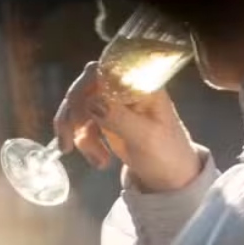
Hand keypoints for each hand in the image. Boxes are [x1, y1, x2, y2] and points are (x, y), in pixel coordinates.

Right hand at [53, 62, 200, 191]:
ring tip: (99, 162)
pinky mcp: (103, 115)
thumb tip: (90, 101)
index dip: (84, 88)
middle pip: (83, 86)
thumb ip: (119, 117)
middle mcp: (123, 87)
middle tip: (72, 144)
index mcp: (140, 85)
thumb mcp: (146, 138)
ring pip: (76, 105)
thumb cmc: (167, 154)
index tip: (80, 119)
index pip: (103, 71)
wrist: (170, 173)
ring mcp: (112, 100)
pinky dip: (80, 140)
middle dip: (73, 116)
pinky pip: (78, 120)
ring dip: (76, 133)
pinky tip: (98, 160)